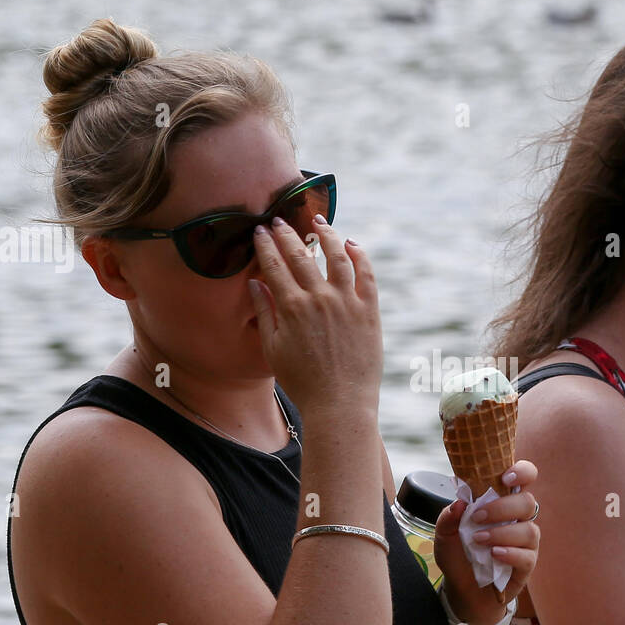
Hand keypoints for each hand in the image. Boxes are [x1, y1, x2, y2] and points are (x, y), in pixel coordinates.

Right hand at [248, 216, 381, 418]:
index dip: (265, 245)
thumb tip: (255, 283)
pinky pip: (366, 274)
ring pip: (337, 255)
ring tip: (318, 221)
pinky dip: (360, 254)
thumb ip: (264, 312)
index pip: (274, 265)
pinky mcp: (369, 310)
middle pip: (301, 254)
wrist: (340, 404)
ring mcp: (347, 302)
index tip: (260, 232)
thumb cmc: (302, 382)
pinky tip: (351, 244)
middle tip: (279, 221)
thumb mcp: (273, 349)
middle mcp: (319, 298)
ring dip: (327, 234)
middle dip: (287, 234)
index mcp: (291, 307)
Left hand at [433, 460, 538, 624]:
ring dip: (502, 533)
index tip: (506, 476)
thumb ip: (448, 517)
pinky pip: (527, 556)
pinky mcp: (526, 565)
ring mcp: (525, 542)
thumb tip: (459, 502)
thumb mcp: (444, 535)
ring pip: (529, 530)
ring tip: (479, 541)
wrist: (461, 590)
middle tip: (477, 518)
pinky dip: (510, 553)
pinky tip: (494, 555)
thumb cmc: (458, 555)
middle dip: (502, 507)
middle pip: (527, 501)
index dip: (522, 471)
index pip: (525, 477)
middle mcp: (518, 519)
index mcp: (503, 502)